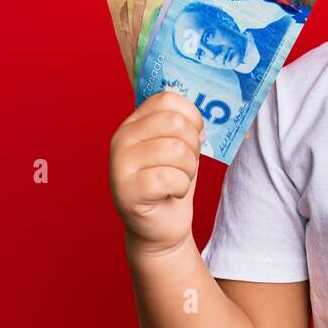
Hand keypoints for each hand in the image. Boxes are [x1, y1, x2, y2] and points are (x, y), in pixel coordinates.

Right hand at [110, 90, 204, 255]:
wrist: (160, 227)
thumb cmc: (172, 182)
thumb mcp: (180, 146)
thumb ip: (184, 124)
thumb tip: (207, 111)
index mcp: (134, 122)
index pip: (168, 99)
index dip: (192, 116)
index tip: (194, 135)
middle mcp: (122, 138)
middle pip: (175, 123)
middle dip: (193, 146)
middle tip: (186, 163)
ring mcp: (120, 164)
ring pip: (176, 150)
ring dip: (189, 169)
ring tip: (178, 179)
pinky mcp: (126, 190)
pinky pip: (170, 178)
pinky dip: (181, 187)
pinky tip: (171, 193)